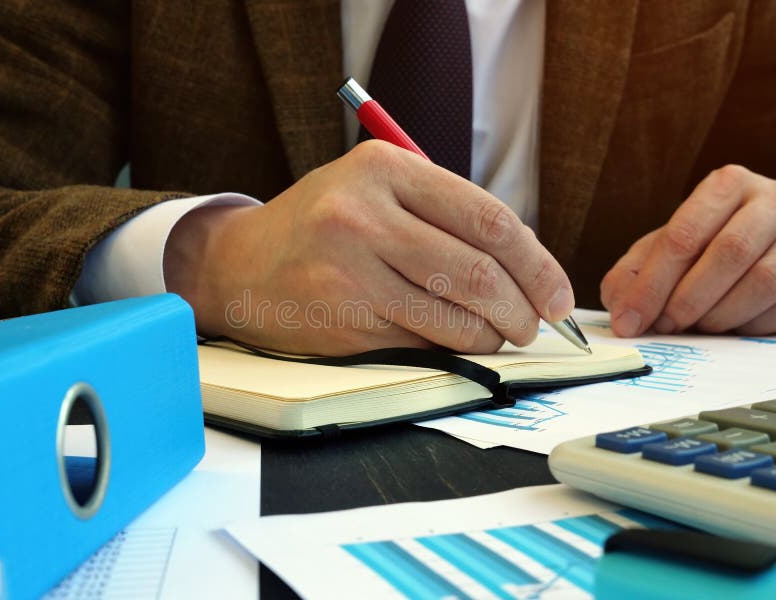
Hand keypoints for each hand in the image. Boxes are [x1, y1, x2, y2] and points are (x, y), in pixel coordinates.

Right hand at [164, 141, 573, 354]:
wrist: (242, 265)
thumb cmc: (323, 226)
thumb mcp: (378, 190)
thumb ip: (445, 213)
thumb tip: (527, 265)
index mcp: (384, 168)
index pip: (489, 218)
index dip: (538, 264)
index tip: (557, 295)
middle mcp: (363, 215)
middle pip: (478, 272)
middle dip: (523, 309)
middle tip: (534, 324)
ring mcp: (349, 271)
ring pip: (456, 316)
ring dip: (492, 335)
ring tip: (498, 334)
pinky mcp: (343, 321)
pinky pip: (423, 342)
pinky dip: (453, 347)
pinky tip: (454, 341)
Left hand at [602, 165, 775, 336]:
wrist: (769, 244)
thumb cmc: (706, 247)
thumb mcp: (662, 250)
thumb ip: (633, 274)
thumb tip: (623, 312)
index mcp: (725, 187)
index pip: (682, 237)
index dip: (651, 286)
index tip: (629, 322)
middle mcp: (770, 200)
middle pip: (728, 253)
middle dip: (687, 300)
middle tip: (664, 326)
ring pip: (764, 279)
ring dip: (721, 315)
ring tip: (697, 325)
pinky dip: (750, 323)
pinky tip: (731, 324)